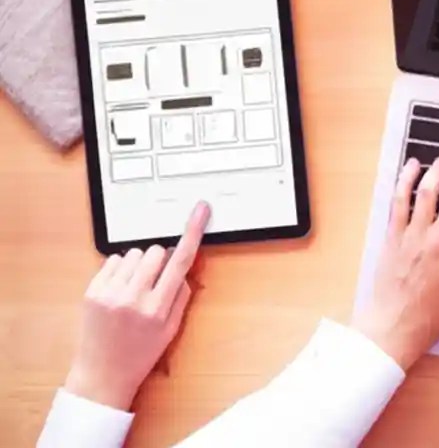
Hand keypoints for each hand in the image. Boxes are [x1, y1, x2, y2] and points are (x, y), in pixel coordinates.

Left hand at [64, 202, 208, 409]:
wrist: (102, 373)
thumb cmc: (141, 354)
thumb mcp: (172, 330)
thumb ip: (181, 296)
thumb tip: (183, 269)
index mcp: (158, 308)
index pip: (180, 262)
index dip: (193, 233)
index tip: (200, 210)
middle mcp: (133, 298)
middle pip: (156, 252)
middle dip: (161, 260)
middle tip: (156, 281)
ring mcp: (109, 293)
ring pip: (135, 254)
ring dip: (140, 264)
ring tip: (135, 289)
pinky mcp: (92, 291)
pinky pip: (113, 260)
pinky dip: (120, 269)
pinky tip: (120, 289)